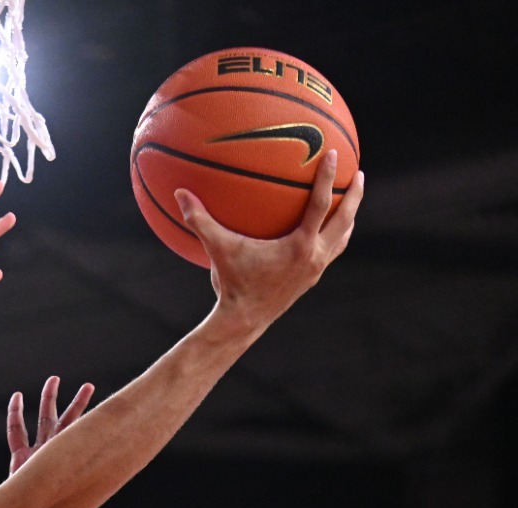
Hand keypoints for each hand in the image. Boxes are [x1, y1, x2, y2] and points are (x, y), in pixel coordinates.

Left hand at [0, 374, 94, 507]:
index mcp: (22, 462)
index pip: (17, 431)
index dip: (16, 413)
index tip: (17, 395)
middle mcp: (42, 457)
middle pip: (45, 420)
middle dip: (50, 399)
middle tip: (54, 378)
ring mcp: (60, 462)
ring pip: (70, 428)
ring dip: (79, 407)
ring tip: (89, 386)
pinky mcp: (74, 470)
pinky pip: (85, 445)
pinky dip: (94, 429)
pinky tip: (107, 415)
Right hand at [179, 150, 363, 333]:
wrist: (244, 321)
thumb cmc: (231, 284)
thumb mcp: (217, 250)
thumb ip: (200, 221)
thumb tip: (180, 193)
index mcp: (299, 246)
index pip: (320, 205)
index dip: (328, 178)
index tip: (333, 155)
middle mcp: (314, 256)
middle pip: (345, 220)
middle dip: (354, 196)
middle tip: (359, 174)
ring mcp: (316, 269)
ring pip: (343, 237)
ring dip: (349, 217)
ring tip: (350, 200)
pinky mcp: (311, 278)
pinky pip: (331, 251)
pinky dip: (334, 236)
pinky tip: (326, 230)